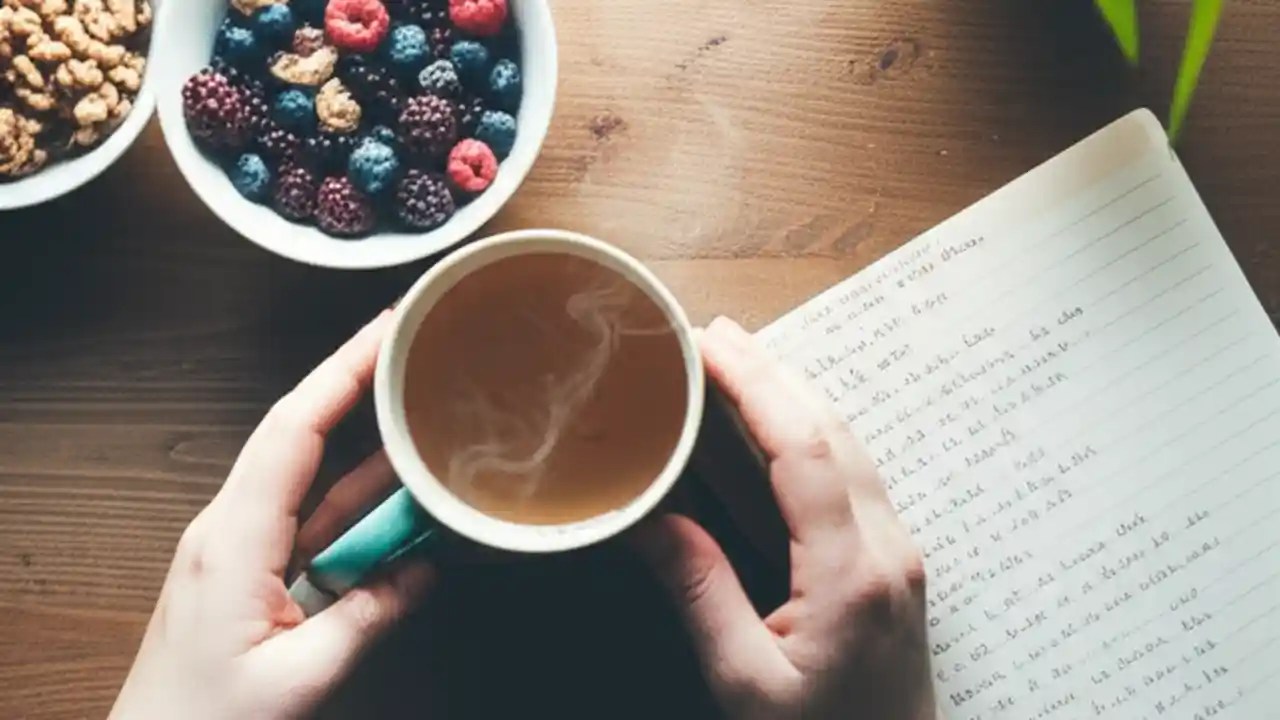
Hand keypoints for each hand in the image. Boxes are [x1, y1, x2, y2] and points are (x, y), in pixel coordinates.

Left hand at [110, 312, 432, 719]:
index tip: (383, 334)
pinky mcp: (246, 566)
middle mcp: (228, 528)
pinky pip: (307, 516)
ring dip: (362, 446)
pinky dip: (353, 500)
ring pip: (308, 475)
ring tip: (418, 415)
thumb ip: (368, 617)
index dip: (340, 372)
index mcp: (233, 539)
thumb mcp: (300, 676)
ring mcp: (235, 544)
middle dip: (353, 383)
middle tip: (408, 348)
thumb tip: (422, 571)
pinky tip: (394, 493)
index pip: (291, 430)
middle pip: (298, 433)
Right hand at [634, 317, 934, 719]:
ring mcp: (896, 554)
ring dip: (791, 396)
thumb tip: (650, 521)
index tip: (707, 344)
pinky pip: (851, 475)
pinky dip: (806, 433)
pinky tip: (773, 425)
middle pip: (831, 431)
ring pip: (847, 446)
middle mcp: (887, 551)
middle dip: (771, 372)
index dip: (754, 385)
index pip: (803, 450)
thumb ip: (700, 596)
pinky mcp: (890, 565)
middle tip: (710, 336)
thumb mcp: (745, 685)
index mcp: (851, 576)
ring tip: (733, 364)